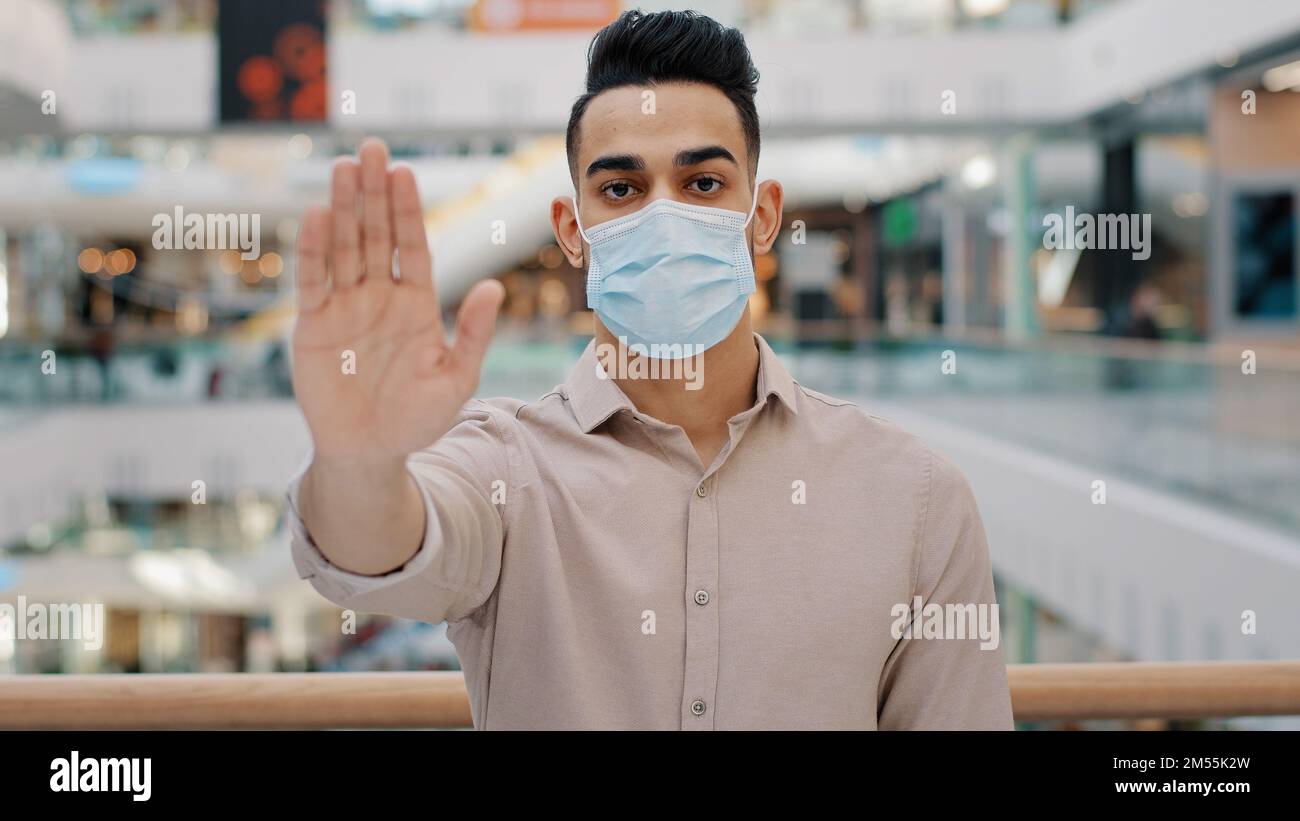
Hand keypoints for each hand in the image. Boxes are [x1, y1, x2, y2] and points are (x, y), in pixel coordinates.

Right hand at [292, 138, 504, 464]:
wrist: (371, 453)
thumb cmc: (417, 420)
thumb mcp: (457, 379)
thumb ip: (472, 333)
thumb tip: (494, 287)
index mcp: (414, 303)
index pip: (411, 245)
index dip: (407, 209)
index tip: (404, 171)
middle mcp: (378, 296)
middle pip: (375, 234)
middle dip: (373, 192)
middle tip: (371, 147)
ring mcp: (344, 308)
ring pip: (343, 247)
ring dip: (342, 207)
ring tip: (343, 167)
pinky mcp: (314, 326)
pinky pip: (313, 281)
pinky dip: (314, 250)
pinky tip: (316, 216)